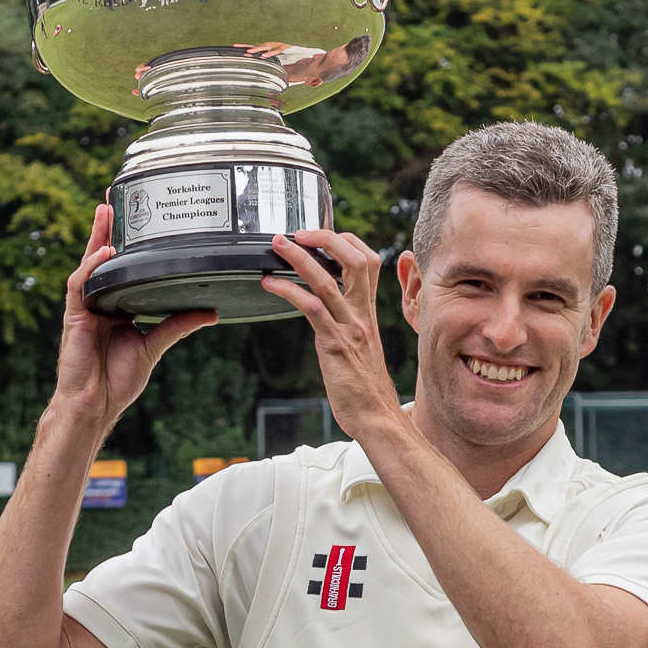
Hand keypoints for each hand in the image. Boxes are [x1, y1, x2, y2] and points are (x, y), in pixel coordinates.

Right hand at [55, 202, 215, 433]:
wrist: (96, 405)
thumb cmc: (118, 380)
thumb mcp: (154, 346)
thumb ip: (178, 325)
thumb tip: (210, 312)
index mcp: (118, 306)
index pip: (122, 267)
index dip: (125, 243)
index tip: (136, 216)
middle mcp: (101, 302)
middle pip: (103, 258)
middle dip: (107, 228)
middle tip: (114, 196)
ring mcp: (86, 307)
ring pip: (90, 265)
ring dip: (96, 237)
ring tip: (106, 211)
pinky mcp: (76, 317)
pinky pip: (81, 286)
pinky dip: (92, 269)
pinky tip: (106, 254)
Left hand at [262, 231, 399, 440]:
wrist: (376, 416)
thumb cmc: (366, 388)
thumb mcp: (361, 347)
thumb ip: (349, 325)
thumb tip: (330, 314)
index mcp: (368, 312)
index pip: (369, 261)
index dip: (347, 241)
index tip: (322, 236)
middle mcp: (361, 314)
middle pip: (356, 259)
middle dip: (326, 237)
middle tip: (299, 231)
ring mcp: (349, 327)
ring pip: (328, 279)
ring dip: (300, 257)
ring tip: (278, 245)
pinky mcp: (334, 344)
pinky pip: (312, 308)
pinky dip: (289, 291)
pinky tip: (270, 285)